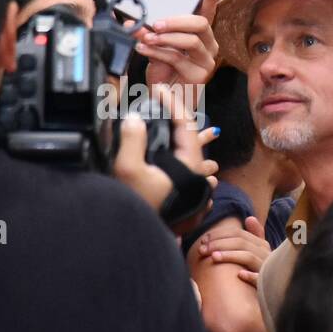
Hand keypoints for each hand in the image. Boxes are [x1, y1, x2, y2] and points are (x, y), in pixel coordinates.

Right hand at [112, 84, 217, 213]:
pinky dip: (188, 160)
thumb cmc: (137, 208)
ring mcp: (191, 189)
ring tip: (204, 130)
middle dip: (182, 118)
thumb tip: (134, 118)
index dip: (171, 103)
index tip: (158, 89)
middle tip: (171, 101)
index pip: (184, 124)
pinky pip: (191, 173)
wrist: (140, 242)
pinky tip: (196, 166)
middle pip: (192, 138)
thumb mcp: (128, 170)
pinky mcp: (184, 200)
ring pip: (194, 156)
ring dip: (191, 139)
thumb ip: (132, 140)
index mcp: (187, 165)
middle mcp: (194, 176)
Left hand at [134, 13, 219, 102]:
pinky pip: (178, 58)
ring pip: (190, 41)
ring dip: (165, 38)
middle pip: (200, 24)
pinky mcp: (201, 74)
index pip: (209, 11)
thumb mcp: (154, 48)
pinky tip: (144, 49)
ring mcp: (207, 60)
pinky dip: (158, 52)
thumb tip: (131, 23)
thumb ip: (147, 34)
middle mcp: (209, 45)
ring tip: (147, 38)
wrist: (164, 99)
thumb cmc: (163, 74)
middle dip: (176, 21)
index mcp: (200, 34)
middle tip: (156, 23)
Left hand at [197, 216, 270, 285]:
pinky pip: (260, 279)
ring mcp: (267, 270)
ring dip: (230, 255)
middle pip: (241, 243)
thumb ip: (255, 234)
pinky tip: (239, 275)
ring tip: (213, 257)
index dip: (219, 234)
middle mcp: (266, 254)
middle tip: (201, 249)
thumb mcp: (259, 252)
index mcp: (261, 245)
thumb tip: (249, 218)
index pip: (238, 233)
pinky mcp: (268, 285)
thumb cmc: (261, 271)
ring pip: (248, 257)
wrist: (274, 295)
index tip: (203, 240)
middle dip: (219, 244)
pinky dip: (251, 276)